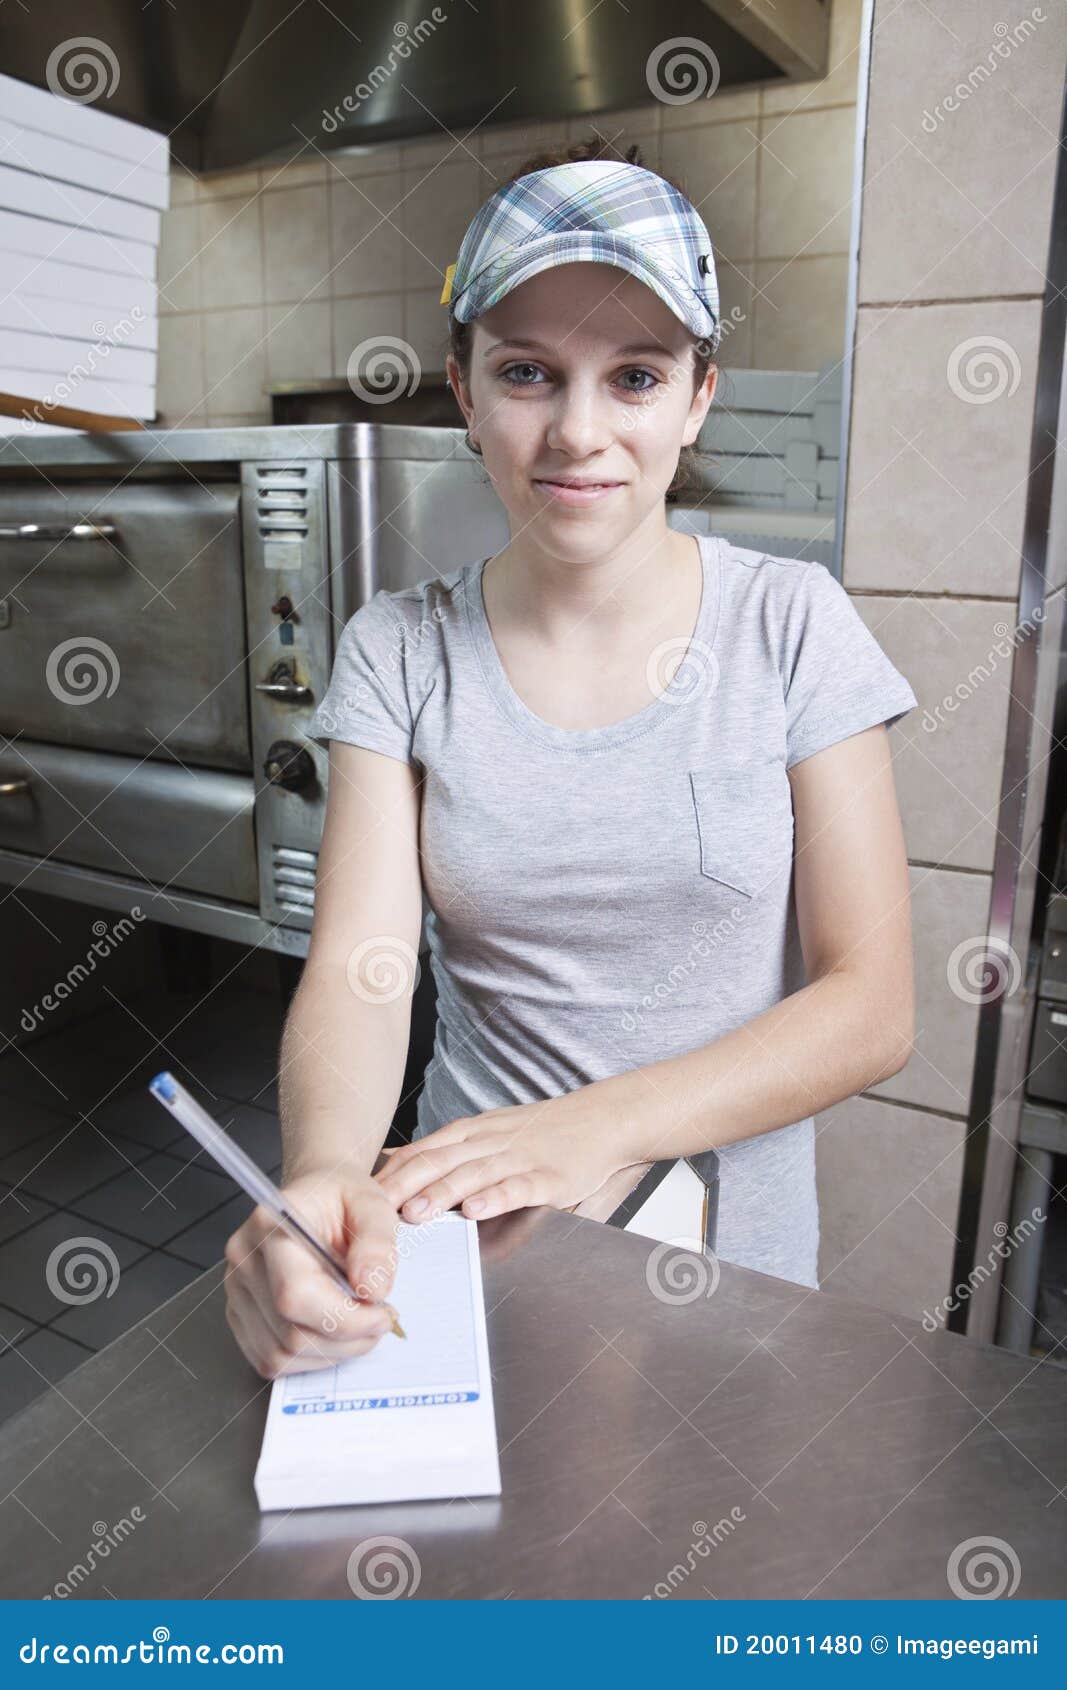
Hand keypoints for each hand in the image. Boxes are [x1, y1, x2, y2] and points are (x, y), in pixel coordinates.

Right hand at [223, 1170, 399, 1379]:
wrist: (316, 1195)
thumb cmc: (341, 1199)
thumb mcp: (373, 1205)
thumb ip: (377, 1243)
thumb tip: (372, 1290)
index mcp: (272, 1225)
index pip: (295, 1295)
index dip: (344, 1319)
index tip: (382, 1314)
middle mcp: (244, 1260)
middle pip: (290, 1333)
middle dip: (347, 1339)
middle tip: (380, 1318)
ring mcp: (236, 1291)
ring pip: (281, 1354)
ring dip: (332, 1352)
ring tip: (360, 1321)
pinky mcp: (239, 1315)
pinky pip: (271, 1359)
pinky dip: (311, 1357)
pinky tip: (332, 1330)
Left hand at [372, 1083, 644, 1223]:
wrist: (602, 1119)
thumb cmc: (541, 1131)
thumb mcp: (486, 1132)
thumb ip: (445, 1150)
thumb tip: (394, 1164)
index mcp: (472, 1133)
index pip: (421, 1151)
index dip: (390, 1173)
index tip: (358, 1195)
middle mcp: (490, 1141)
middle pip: (438, 1161)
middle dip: (402, 1186)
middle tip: (371, 1210)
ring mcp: (520, 1157)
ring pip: (472, 1173)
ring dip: (440, 1193)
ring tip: (412, 1214)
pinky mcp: (550, 1176)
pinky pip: (519, 1186)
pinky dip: (496, 1197)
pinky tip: (476, 1210)